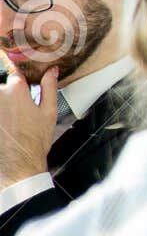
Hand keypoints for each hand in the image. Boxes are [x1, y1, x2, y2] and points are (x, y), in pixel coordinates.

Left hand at [0, 67, 56, 185]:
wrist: (18, 164)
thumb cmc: (35, 140)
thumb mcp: (49, 112)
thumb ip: (50, 88)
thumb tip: (52, 71)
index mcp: (16, 90)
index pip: (16, 76)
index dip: (22, 86)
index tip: (25, 94)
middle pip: (2, 89)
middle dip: (9, 99)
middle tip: (18, 116)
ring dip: (3, 109)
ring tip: (10, 124)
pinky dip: (1, 117)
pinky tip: (6, 129)